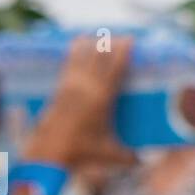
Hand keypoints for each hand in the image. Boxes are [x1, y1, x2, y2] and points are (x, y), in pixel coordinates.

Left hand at [22, 35, 135, 171]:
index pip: (114, 69)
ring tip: (97, 34)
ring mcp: (70, 88)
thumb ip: (129, 156)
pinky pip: (68, 65)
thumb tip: (145, 160)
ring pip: (82, 58)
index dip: (122, 53)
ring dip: (91, 45)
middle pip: (98, 58)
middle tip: (118, 36)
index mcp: (101, 99)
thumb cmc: (81, 153)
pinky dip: (74, 52)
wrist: (48, 155)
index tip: (130, 40)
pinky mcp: (59, 91)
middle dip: (109, 45)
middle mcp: (86, 89)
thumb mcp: (109, 154)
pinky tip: (76, 44)